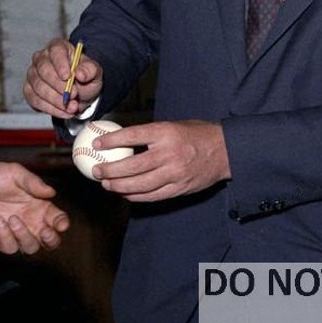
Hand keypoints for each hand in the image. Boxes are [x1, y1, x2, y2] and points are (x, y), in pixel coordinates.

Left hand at [0, 162, 69, 253]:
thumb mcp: (14, 173)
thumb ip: (33, 182)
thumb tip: (51, 192)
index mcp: (38, 205)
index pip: (57, 219)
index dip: (62, 223)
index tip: (60, 223)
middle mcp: (29, 221)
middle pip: (50, 241)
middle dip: (51, 240)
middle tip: (43, 230)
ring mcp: (14, 232)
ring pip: (31, 247)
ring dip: (25, 236)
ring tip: (12, 218)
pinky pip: (10, 248)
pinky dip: (6, 237)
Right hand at [23, 38, 102, 118]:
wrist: (79, 92)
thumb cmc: (85, 77)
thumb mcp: (94, 72)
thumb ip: (90, 70)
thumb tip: (80, 74)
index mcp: (58, 47)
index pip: (56, 51)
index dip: (60, 63)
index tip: (67, 77)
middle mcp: (42, 58)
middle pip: (44, 69)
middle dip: (59, 86)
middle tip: (73, 96)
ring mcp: (33, 74)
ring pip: (38, 87)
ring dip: (56, 100)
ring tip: (72, 107)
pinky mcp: (29, 90)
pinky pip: (35, 100)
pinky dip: (50, 108)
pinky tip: (63, 112)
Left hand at [89, 119, 230, 201]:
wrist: (225, 151)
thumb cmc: (196, 135)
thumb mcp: (172, 125)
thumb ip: (149, 134)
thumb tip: (120, 138)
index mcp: (165, 133)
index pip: (132, 136)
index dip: (112, 141)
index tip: (97, 144)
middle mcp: (169, 154)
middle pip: (132, 166)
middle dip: (110, 170)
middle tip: (96, 170)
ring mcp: (175, 174)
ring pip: (140, 185)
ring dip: (119, 186)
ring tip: (106, 184)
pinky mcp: (179, 189)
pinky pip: (153, 196)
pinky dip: (136, 196)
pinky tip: (125, 194)